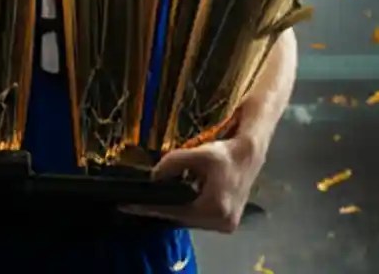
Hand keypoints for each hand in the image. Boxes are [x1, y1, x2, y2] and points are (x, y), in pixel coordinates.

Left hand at [119, 137, 263, 232]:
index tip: (128, 205)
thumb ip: (174, 163)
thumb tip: (153, 176)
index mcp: (215, 208)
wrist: (250, 154)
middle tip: (136, 203)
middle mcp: (221, 222)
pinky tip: (172, 202)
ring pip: (189, 220)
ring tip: (150, 202)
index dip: (151, 207)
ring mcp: (225, 225)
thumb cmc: (225, 153)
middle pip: (181, 219)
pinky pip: (198, 218)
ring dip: (173, 211)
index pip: (174, 211)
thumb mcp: (198, 154)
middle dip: (160, 210)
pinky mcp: (226, 222)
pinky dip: (185, 210)